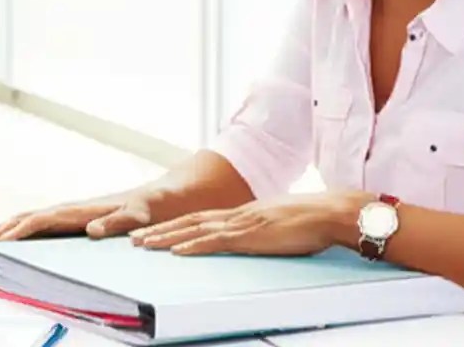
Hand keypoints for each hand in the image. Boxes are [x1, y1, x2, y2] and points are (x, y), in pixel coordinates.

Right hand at [0, 189, 165, 241]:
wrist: (159, 198)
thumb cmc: (149, 209)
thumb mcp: (138, 217)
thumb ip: (116, 223)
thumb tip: (89, 231)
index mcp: (81, 210)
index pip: (44, 219)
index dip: (21, 229)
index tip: (1, 238)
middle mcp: (72, 209)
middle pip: (30, 216)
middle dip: (5, 227)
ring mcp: (73, 212)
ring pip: (33, 218)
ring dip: (9, 226)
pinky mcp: (77, 218)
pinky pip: (43, 223)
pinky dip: (23, 228)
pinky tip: (16, 235)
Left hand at [128, 191, 364, 256]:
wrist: (330, 212)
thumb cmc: (310, 220)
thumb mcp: (276, 224)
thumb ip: (259, 230)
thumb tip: (252, 237)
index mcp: (240, 213)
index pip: (199, 219)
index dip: (173, 225)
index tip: (152, 232)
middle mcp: (235, 215)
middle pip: (187, 222)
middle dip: (158, 231)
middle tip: (132, 239)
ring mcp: (240, 223)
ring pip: (193, 230)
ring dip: (165, 238)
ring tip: (142, 244)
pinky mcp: (250, 235)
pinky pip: (215, 241)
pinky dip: (192, 245)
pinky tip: (176, 251)